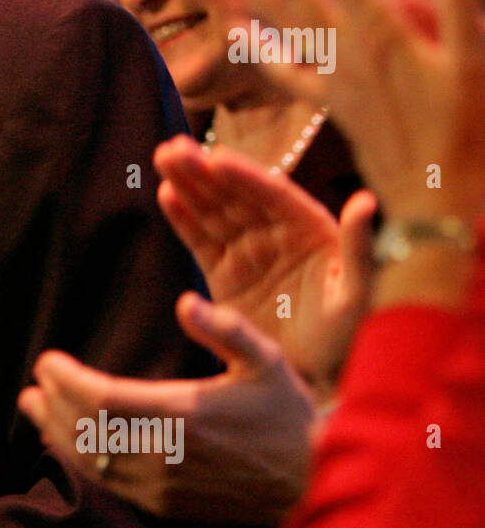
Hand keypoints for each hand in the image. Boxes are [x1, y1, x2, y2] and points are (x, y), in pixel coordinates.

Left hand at [19, 292, 316, 524]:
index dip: (65, 380)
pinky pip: (109, 484)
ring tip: (33, 409)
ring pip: (91, 461)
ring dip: (56, 433)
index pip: (101, 398)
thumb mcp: (266, 359)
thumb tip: (185, 301)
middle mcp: (166, 454)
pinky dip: (80, 462)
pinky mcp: (167, 506)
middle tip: (32, 384)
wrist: (313, 482)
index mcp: (185, 414)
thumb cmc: (287, 413)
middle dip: (52, 405)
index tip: (46, 361)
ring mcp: (163, 486)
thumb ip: (225, 328)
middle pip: (86, 430)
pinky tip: (65, 446)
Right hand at [154, 134, 376, 391]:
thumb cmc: (346, 337)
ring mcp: (248, 252)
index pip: (272, 194)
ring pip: (213, 211)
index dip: (244, 176)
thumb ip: (359, 248)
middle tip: (173, 148)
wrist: (316, 379)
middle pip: (236, 194)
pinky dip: (183, 218)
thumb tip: (365, 201)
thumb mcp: (358, 294)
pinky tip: (166, 194)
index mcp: (311, 229)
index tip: (216, 158)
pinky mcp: (225, 274)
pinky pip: (200, 241)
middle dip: (204, 171)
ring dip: (188, 184)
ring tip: (162, 157)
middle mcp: (277, 233)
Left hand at [207, 0, 484, 221]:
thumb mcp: (479, 63)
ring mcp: (336, 77)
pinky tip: (243, 34)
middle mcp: (345, 50)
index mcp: (376, 32)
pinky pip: (292, 72)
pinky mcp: (337, 104)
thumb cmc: (470, 135)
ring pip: (282, 24)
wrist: (442, 204)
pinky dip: (267, 50)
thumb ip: (461, 3)